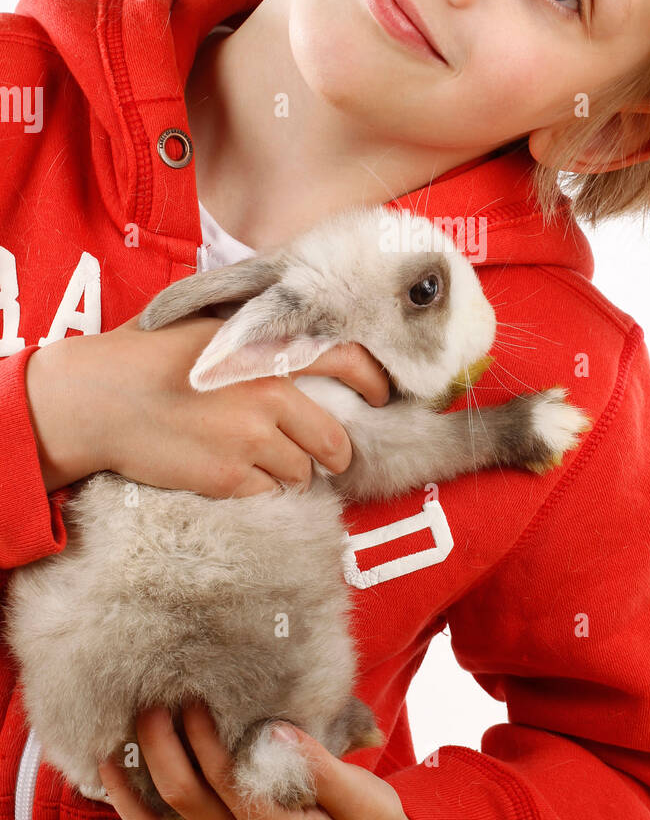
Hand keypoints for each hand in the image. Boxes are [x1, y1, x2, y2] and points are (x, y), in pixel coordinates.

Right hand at [60, 313, 390, 497]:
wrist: (99, 398)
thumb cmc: (149, 356)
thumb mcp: (210, 327)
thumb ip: (259, 333)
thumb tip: (302, 335)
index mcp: (268, 349)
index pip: (347, 360)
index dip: (373, 381)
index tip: (380, 395)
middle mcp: (269, 393)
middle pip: (335, 441)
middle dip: (333, 453)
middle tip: (323, 455)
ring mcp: (252, 438)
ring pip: (304, 472)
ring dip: (293, 472)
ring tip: (263, 461)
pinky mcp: (231, 477)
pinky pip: (270, 492)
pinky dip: (260, 489)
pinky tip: (234, 472)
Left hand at [97, 703, 423, 819]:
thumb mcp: (362, 797)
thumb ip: (318, 766)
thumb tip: (276, 729)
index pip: (225, 779)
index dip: (204, 735)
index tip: (198, 692)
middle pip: (185, 794)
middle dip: (163, 743)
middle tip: (158, 696)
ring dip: (136, 776)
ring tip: (125, 729)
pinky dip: (131, 805)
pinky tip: (116, 769)